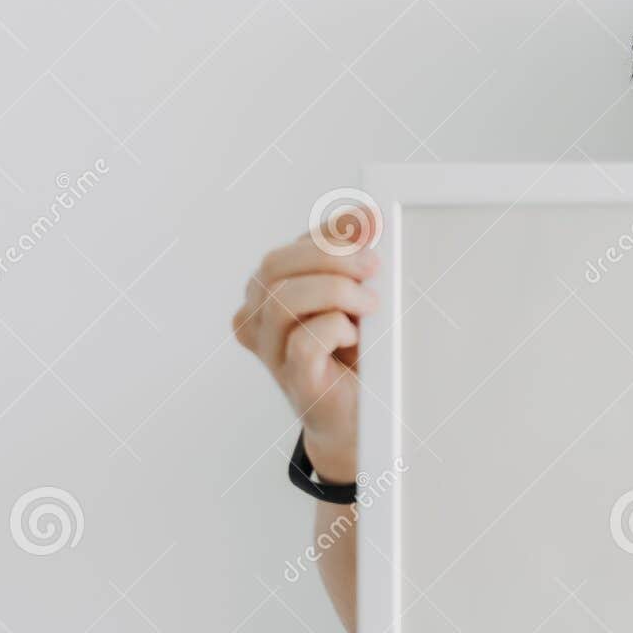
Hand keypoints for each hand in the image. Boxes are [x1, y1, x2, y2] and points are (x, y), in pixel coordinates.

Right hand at [231, 208, 380, 482]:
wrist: (358, 414)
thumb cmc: (353, 352)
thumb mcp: (354, 296)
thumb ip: (353, 258)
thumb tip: (368, 218)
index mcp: (270, 290)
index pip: (293, 247)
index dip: (332, 231)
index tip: (373, 221)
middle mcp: (258, 317)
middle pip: (276, 266)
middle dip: (330, 257)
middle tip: (373, 267)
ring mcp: (270, 350)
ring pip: (283, 299)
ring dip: (333, 291)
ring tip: (369, 305)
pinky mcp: (293, 378)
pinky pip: (303, 341)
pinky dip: (332, 328)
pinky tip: (351, 334)